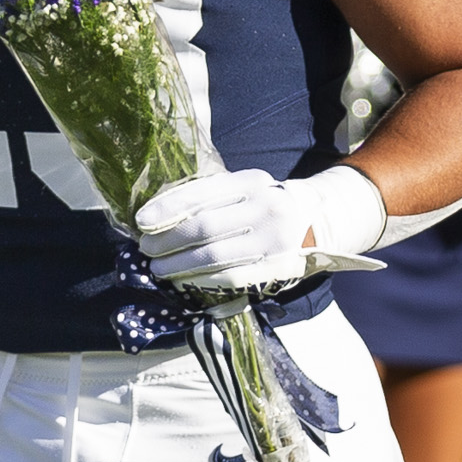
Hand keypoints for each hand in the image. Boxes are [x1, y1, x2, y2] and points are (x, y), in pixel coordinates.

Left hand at [135, 169, 319, 294]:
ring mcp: (272, 240)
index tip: (142, 221)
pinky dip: (201, 279)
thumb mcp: (246, 187)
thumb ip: (212, 195)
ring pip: (213, 255)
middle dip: (168, 240)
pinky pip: (229, 276)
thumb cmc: (267, 202)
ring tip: (158, 267)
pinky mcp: (275, 267)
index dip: (167, 208)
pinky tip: (184, 279)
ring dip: (178, 264)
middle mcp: (264, 208)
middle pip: (203, 227)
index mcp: (251, 182)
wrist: (319, 221)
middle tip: (146, 248)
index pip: (201, 193)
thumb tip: (161, 213)